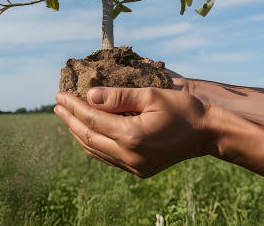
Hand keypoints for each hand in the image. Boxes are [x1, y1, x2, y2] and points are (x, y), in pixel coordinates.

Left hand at [54, 86, 214, 177]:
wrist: (206, 133)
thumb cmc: (182, 109)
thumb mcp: (151, 95)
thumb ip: (118, 96)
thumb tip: (89, 96)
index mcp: (131, 136)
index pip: (91, 120)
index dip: (73, 106)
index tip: (59, 94)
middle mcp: (129, 155)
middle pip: (89, 137)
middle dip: (70, 120)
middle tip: (57, 104)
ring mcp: (134, 166)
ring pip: (95, 150)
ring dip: (79, 132)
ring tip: (67, 116)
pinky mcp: (139, 170)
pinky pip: (107, 157)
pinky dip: (94, 143)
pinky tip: (88, 131)